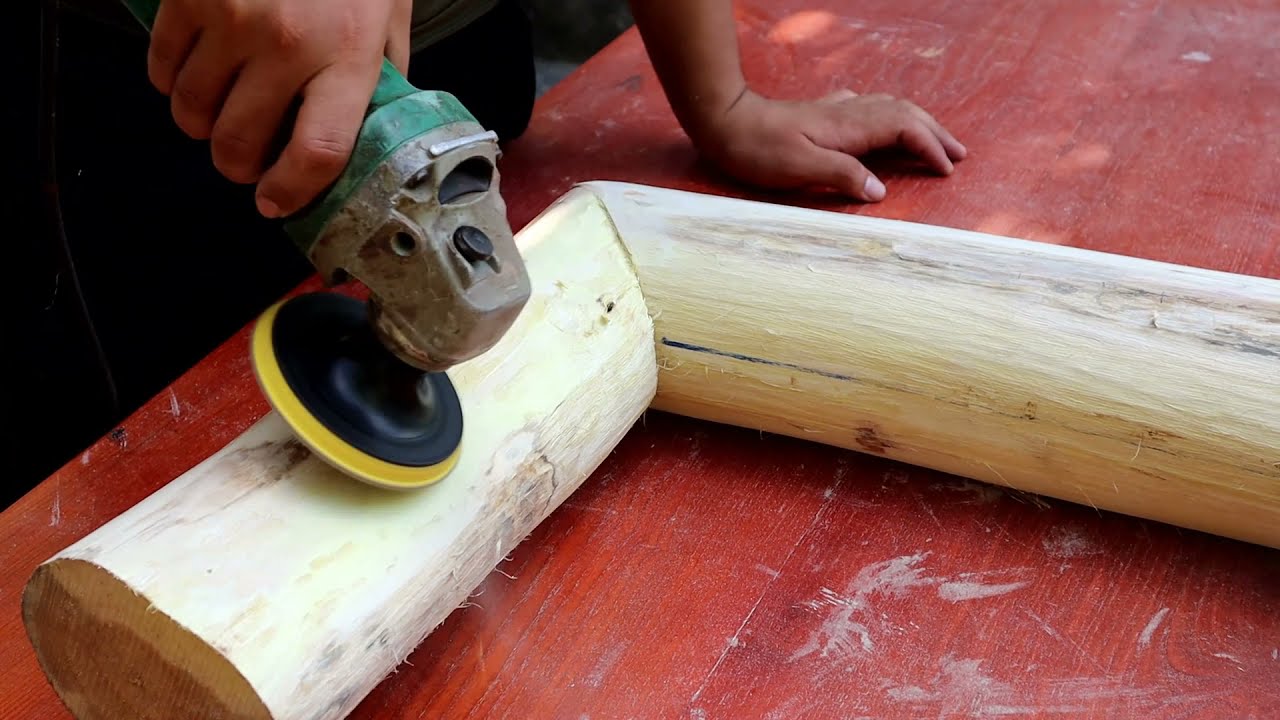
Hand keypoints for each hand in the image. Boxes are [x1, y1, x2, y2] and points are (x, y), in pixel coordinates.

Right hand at [146, 0, 412, 217]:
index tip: (276, 202)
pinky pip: (163, 65)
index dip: (291, 191)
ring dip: (200, 126)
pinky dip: (170, 82)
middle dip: (236, 165)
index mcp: (349, 54)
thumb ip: (380, 72)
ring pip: (193, 111)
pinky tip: (191, 73)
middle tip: (243, 161)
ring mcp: (233, 20)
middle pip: (240, 141)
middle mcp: (290, 44)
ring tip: (217, 114)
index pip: (318, 151)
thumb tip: (371, 127)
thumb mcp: (388, 13)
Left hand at [692, 89, 966, 201]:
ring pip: (890, 109)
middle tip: (959, 155)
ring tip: (936, 140)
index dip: (928, 148)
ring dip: (918, 124)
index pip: (903, 130)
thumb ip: (842, 176)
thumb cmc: (758, 149)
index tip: (946, 170)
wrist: (725, 122)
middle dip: (934, 133)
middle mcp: (848, 113)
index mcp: (849, 126)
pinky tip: (886, 124)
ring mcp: (836, 111)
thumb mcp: (799, 168)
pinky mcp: (823, 114)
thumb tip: (880, 190)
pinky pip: (870, 109)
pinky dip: (891, 117)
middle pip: (905, 115)